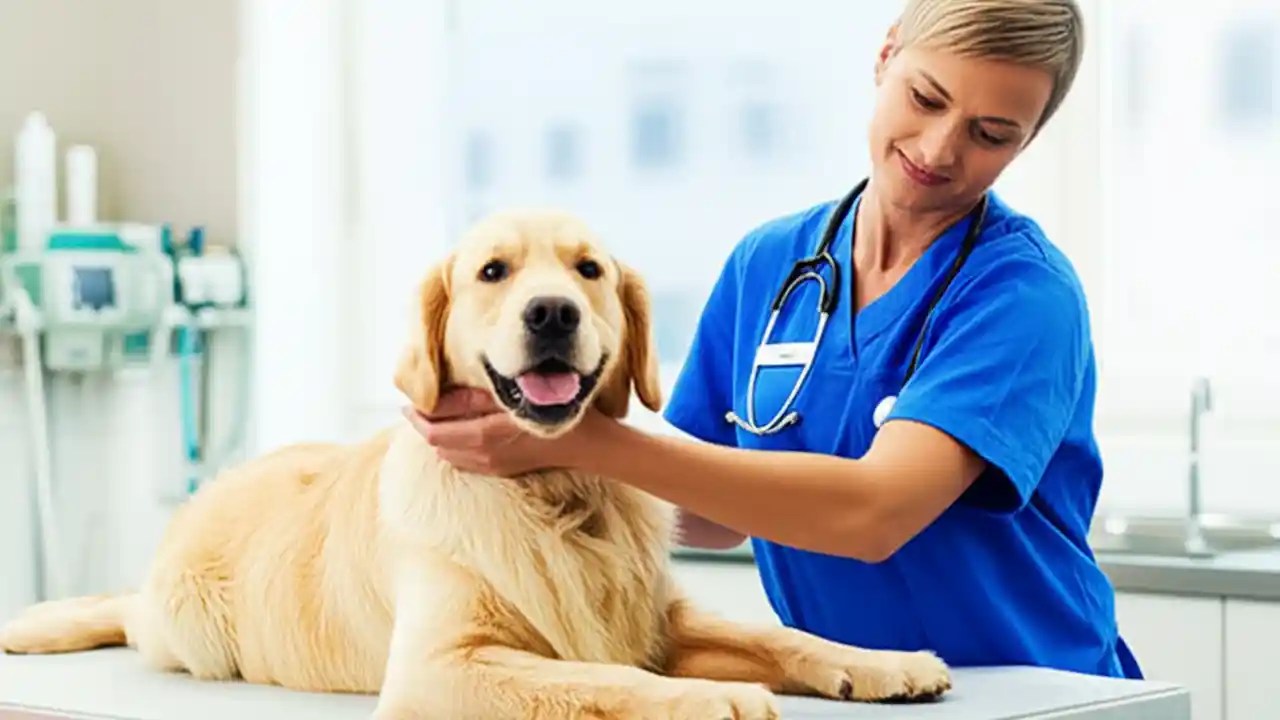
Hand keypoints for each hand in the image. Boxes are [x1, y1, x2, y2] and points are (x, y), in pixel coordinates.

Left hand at [401, 387, 580, 476]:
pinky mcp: (501, 470)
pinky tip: (461, 432)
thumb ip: (470, 399)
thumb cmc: (552, 410)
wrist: (585, 444)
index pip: (434, 430)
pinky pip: (465, 462)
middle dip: (424, 426)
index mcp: (484, 435)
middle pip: (436, 444)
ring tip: (438, 417)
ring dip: (439, 437)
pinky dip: (455, 447)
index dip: (417, 415)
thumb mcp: (510, 396)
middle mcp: (483, 455)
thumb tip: (435, 400)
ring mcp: (492, 466)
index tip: (409, 401)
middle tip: (417, 407)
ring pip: (448, 454)